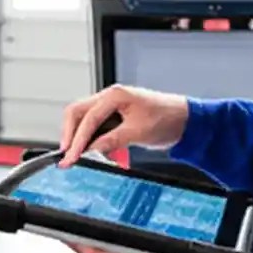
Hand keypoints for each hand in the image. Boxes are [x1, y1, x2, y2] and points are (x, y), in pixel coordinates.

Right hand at [58, 85, 188, 167]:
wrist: (185, 120)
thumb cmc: (167, 118)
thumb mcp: (138, 132)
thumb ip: (112, 139)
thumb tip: (91, 149)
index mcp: (114, 96)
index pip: (88, 118)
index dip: (77, 140)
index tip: (71, 157)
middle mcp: (109, 97)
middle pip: (77, 113)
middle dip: (69, 134)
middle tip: (66, 155)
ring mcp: (110, 106)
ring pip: (83, 119)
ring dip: (78, 137)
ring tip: (76, 155)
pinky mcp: (114, 116)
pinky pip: (94, 125)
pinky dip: (90, 138)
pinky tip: (91, 151)